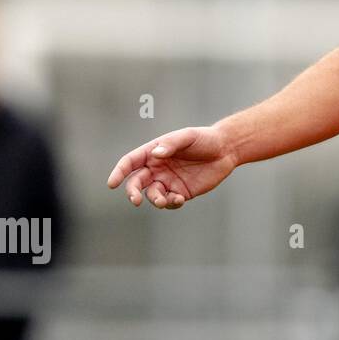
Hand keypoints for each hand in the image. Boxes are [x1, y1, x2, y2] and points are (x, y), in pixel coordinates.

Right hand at [106, 125, 238, 209]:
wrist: (226, 150)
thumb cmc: (205, 139)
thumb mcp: (188, 136)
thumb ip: (172, 144)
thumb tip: (156, 154)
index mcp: (153, 152)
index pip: (130, 162)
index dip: (119, 172)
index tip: (112, 184)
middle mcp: (157, 168)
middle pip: (136, 182)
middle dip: (132, 192)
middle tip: (135, 200)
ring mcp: (168, 181)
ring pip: (152, 195)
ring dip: (154, 200)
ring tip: (164, 201)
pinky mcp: (181, 192)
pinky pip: (169, 201)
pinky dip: (170, 203)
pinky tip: (179, 198)